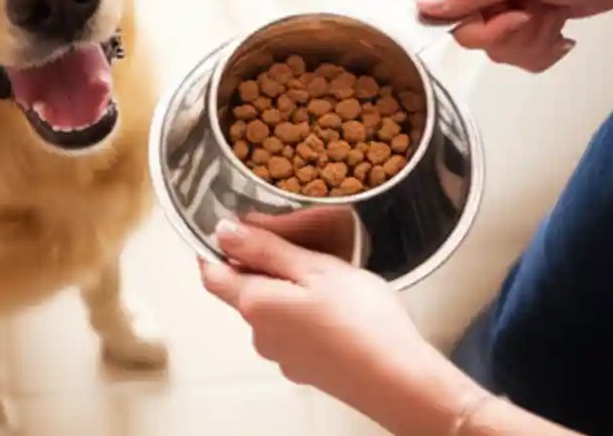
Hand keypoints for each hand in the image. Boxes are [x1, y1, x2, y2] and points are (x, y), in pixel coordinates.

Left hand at [200, 220, 483, 434]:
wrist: (400, 382)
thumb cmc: (360, 319)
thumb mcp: (314, 268)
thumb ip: (265, 248)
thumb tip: (222, 231)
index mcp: (254, 304)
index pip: (212, 274)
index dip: (214, 250)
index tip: (233, 230)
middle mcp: (258, 334)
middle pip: (243, 292)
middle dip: (259, 268)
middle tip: (295, 247)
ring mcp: (281, 357)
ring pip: (271, 313)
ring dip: (285, 293)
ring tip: (324, 279)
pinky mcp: (305, 371)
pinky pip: (293, 334)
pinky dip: (303, 317)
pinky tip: (335, 312)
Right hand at [416, 0, 612, 71]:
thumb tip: (422, 2)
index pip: (444, 5)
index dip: (470, 24)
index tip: (508, 20)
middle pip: (470, 33)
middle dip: (508, 36)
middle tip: (535, 17)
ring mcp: (513, 4)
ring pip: (496, 48)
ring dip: (530, 43)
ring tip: (555, 18)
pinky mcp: (534, 21)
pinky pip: (520, 53)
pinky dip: (542, 51)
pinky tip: (561, 33)